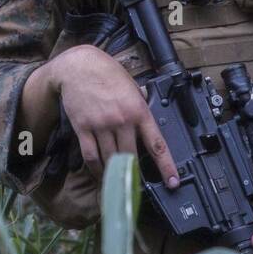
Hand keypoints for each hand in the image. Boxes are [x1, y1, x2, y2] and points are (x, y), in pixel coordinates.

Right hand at [34, 45, 178, 187]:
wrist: (79, 66)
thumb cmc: (108, 74)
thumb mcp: (133, 87)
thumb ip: (141, 107)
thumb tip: (147, 124)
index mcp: (139, 110)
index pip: (156, 144)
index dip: (166, 166)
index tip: (172, 181)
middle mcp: (122, 120)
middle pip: (131, 157)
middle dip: (136, 176)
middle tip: (138, 187)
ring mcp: (102, 125)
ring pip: (111, 159)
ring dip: (115, 175)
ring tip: (119, 184)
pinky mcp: (84, 128)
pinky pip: (91, 155)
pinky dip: (96, 169)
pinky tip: (100, 174)